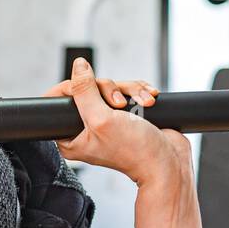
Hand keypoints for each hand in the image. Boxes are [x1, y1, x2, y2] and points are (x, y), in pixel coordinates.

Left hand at [43, 58, 189, 185]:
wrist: (168, 162)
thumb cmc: (134, 150)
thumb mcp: (102, 118)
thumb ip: (84, 91)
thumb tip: (78, 65)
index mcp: (71, 137)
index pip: (60, 100)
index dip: (74, 87)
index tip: (92, 89)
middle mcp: (86, 129)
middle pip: (88, 89)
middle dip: (109, 90)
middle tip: (119, 105)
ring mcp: (107, 122)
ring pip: (111, 88)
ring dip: (130, 90)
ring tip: (144, 103)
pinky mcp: (126, 116)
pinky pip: (127, 92)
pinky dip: (139, 93)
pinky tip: (149, 99)